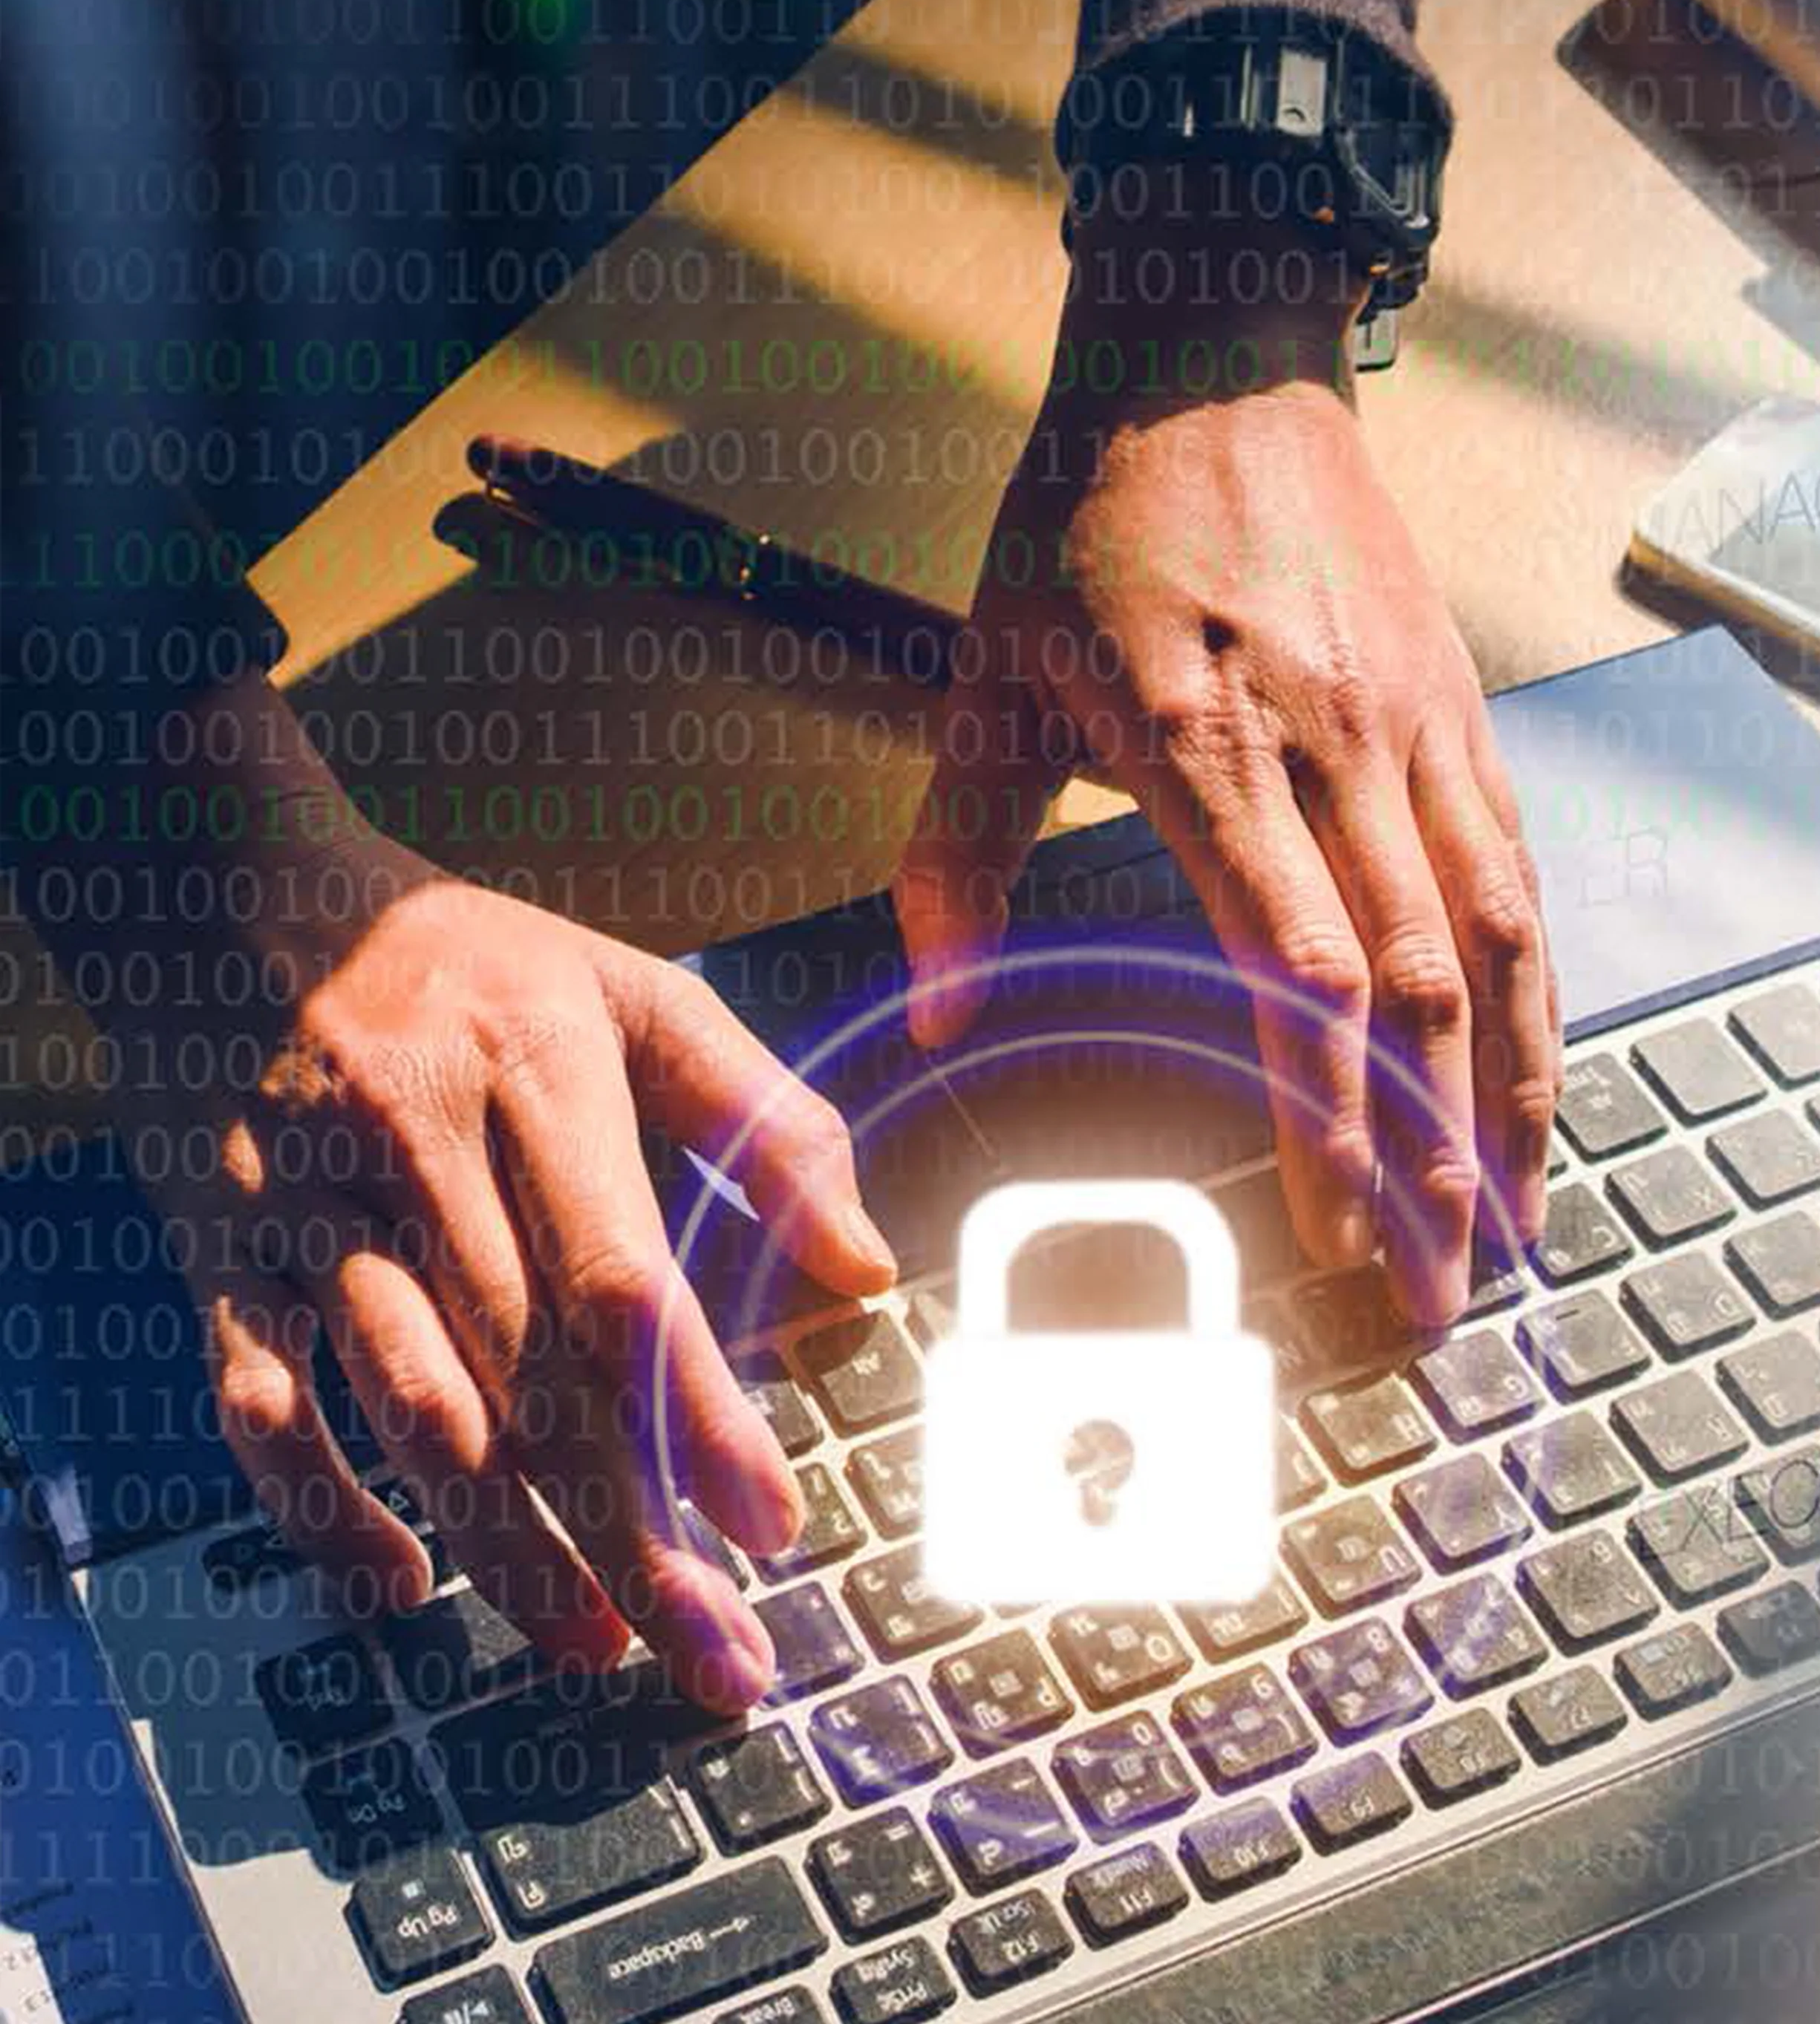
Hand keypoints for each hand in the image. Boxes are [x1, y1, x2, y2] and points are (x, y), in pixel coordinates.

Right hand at [134, 681, 892, 1710]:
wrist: (225, 896)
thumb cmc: (464, 955)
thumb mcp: (634, 990)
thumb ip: (765, 1119)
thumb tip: (869, 1265)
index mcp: (536, 1085)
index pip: (623, 1285)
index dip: (699, 1417)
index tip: (774, 1524)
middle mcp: (418, 1160)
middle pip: (532, 1383)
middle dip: (629, 1532)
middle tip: (711, 1651)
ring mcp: (307, 1220)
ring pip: (409, 1418)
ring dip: (502, 1547)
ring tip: (593, 1641)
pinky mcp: (222, 1263)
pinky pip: (263, 1414)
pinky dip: (322, 1513)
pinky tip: (401, 1587)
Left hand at [895, 285, 1558, 1324]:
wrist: (1216, 365)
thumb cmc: (1088, 525)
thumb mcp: (985, 679)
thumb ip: (958, 854)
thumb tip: (933, 1012)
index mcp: (1208, 748)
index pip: (1303, 971)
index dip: (1335, 1117)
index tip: (1339, 1240)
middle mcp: (1337, 746)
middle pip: (1423, 988)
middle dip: (1439, 1159)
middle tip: (1441, 1295)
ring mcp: (1419, 728)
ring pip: (1504, 941)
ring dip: (1520, 1097)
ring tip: (1521, 1221)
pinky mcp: (1464, 711)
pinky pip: (1521, 874)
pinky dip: (1539, 993)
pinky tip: (1536, 1077)